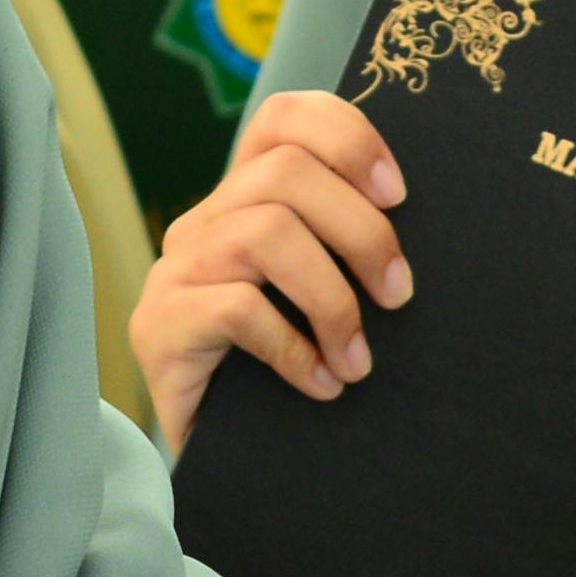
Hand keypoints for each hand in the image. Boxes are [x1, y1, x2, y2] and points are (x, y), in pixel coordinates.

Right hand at [136, 84, 412, 457]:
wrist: (216, 458)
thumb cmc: (280, 372)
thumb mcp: (317, 297)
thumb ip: (342, 248)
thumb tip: (416, 223)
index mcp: (242, 200)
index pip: (283, 118)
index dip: (347, 137)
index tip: (399, 194)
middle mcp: (201, 222)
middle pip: (285, 173)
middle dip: (360, 232)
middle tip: (399, 295)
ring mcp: (175, 272)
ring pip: (265, 234)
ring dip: (331, 299)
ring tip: (358, 359)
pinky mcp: (159, 327)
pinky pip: (238, 308)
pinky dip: (293, 348)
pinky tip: (320, 384)